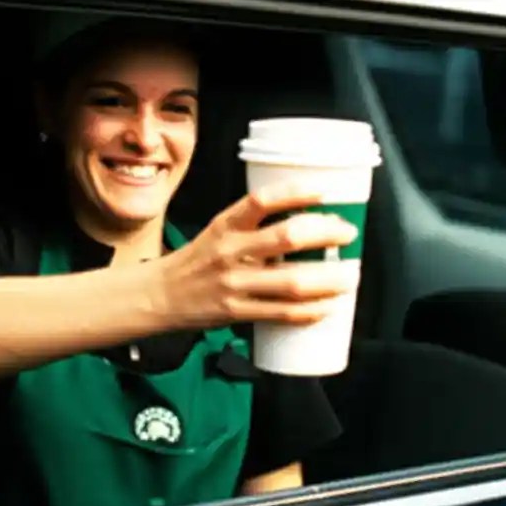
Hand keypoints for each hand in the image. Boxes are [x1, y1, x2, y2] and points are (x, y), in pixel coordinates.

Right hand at [157, 183, 359, 329]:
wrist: (157, 296)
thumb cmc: (197, 262)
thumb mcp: (218, 232)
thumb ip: (254, 228)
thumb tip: (308, 226)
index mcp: (225, 224)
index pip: (262, 200)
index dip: (296, 193)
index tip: (324, 192)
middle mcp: (230, 250)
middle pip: (287, 238)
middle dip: (326, 234)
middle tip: (347, 234)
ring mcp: (233, 283)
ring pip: (292, 281)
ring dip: (328, 279)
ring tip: (348, 276)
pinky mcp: (236, 312)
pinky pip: (282, 313)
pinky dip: (310, 311)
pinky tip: (328, 307)